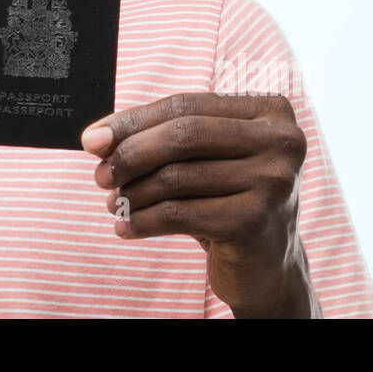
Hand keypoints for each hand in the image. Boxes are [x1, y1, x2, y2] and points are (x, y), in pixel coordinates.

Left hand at [81, 92, 319, 317]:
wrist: (268, 266)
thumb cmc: (228, 199)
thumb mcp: (207, 158)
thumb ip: (162, 137)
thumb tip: (97, 138)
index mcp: (269, 111)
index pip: (186, 105)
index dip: (133, 121)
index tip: (92, 139)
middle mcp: (280, 141)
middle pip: (182, 135)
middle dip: (130, 154)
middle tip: (100, 175)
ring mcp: (272, 182)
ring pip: (177, 177)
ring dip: (134, 192)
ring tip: (115, 203)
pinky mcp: (255, 222)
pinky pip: (180, 214)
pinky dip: (143, 221)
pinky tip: (126, 227)